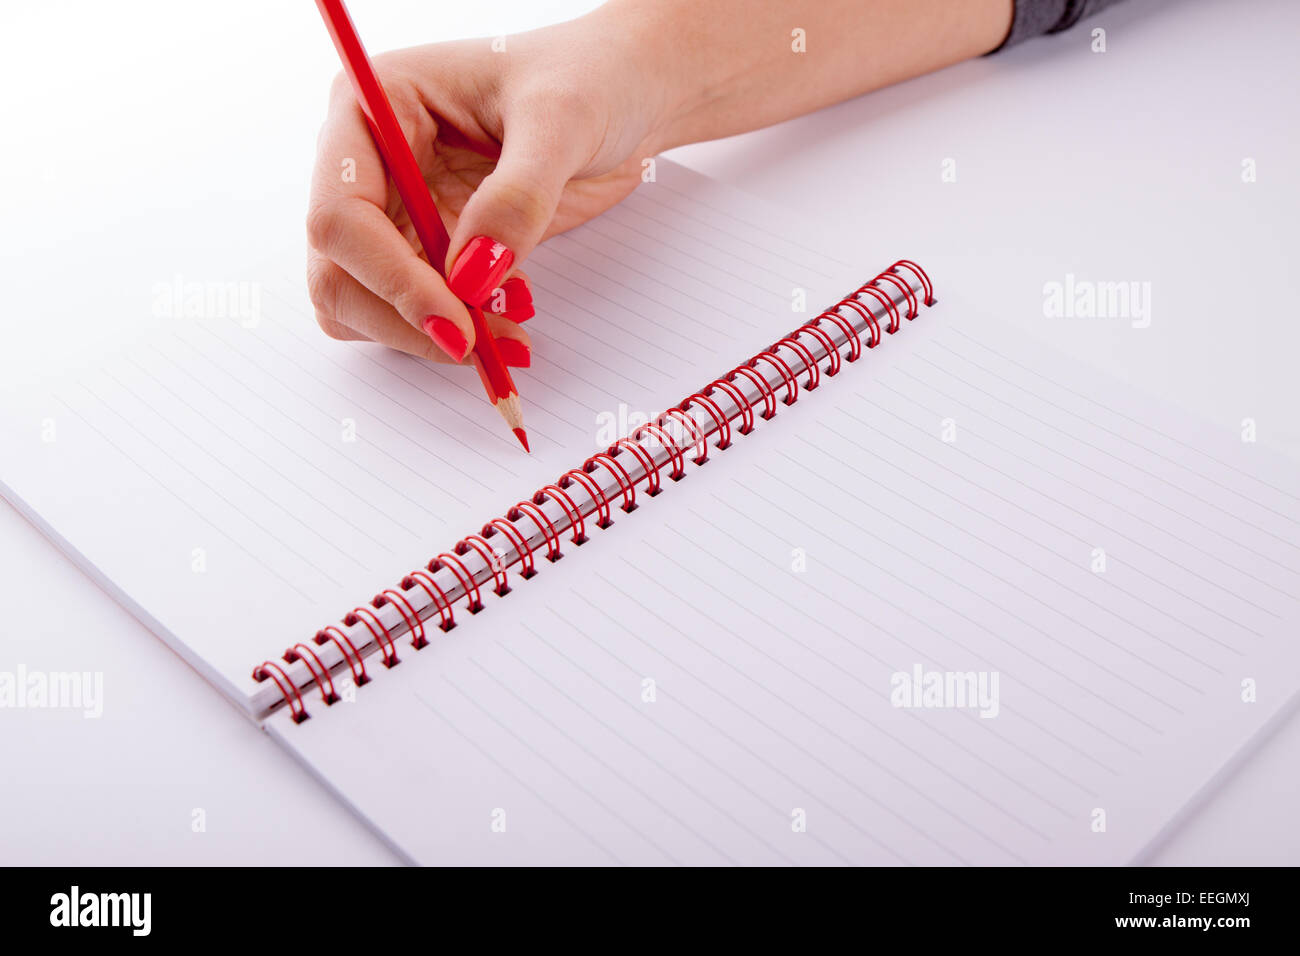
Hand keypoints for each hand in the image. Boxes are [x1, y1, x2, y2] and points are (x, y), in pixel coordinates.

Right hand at [306, 13, 675, 363]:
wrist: (624, 94)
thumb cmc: (588, 78)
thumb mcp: (561, 122)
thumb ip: (516, 199)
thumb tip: (470, 278)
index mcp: (374, 105)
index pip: (340, 213)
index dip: (390, 278)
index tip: (454, 322)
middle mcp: (368, 160)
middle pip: (337, 270)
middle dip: (404, 318)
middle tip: (480, 345)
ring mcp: (395, 208)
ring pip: (362, 303)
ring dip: (426, 335)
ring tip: (508, 332)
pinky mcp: (429, 248)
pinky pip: (410, 312)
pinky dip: (451, 331)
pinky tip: (509, 312)